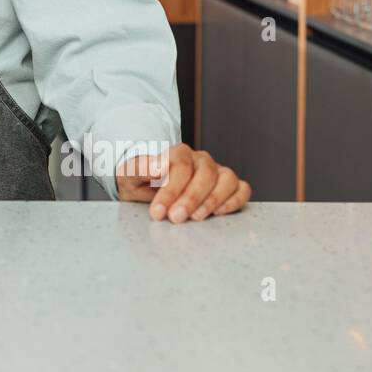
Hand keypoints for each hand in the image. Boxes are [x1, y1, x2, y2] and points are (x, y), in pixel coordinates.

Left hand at [115, 143, 250, 222]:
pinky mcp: (228, 186)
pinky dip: (235, 200)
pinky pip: (242, 189)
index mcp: (177, 152)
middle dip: (191, 198)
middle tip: (176, 218)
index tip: (158, 212)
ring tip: (196, 218)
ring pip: (227, 178)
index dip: (170, 190)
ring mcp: (216, 172)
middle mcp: (200, 159)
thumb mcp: (129, 175)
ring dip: (213, 199)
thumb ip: (139, 168)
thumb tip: (158, 166)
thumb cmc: (139, 182)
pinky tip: (219, 213)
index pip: (180, 165)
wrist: (146, 188)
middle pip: (205, 172)